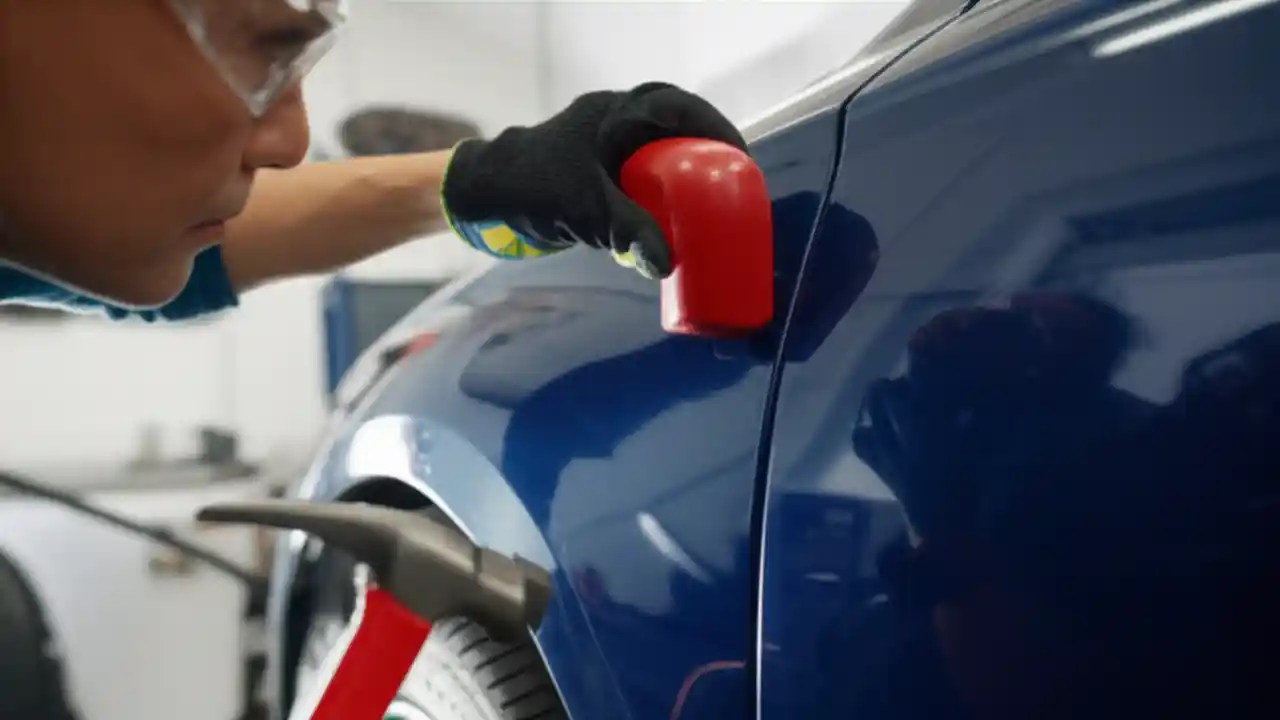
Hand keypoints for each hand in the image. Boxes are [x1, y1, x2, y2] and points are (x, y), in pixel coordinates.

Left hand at [440, 82, 746, 278]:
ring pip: (660, 159)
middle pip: (677, 134)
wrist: (481, 195)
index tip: (742, 159)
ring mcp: (606, 150)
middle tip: (735, 190)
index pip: (679, 109)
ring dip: (686, 181)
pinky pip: (642, 181)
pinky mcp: (598, 177)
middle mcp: (615, 125)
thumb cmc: (529, 188)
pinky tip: (675, 226)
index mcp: (616, 114)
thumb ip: (626, 234)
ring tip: (715, 211)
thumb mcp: (584, 209)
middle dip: (708, 160)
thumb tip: (666, 266)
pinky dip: (661, 199)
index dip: (716, 129)